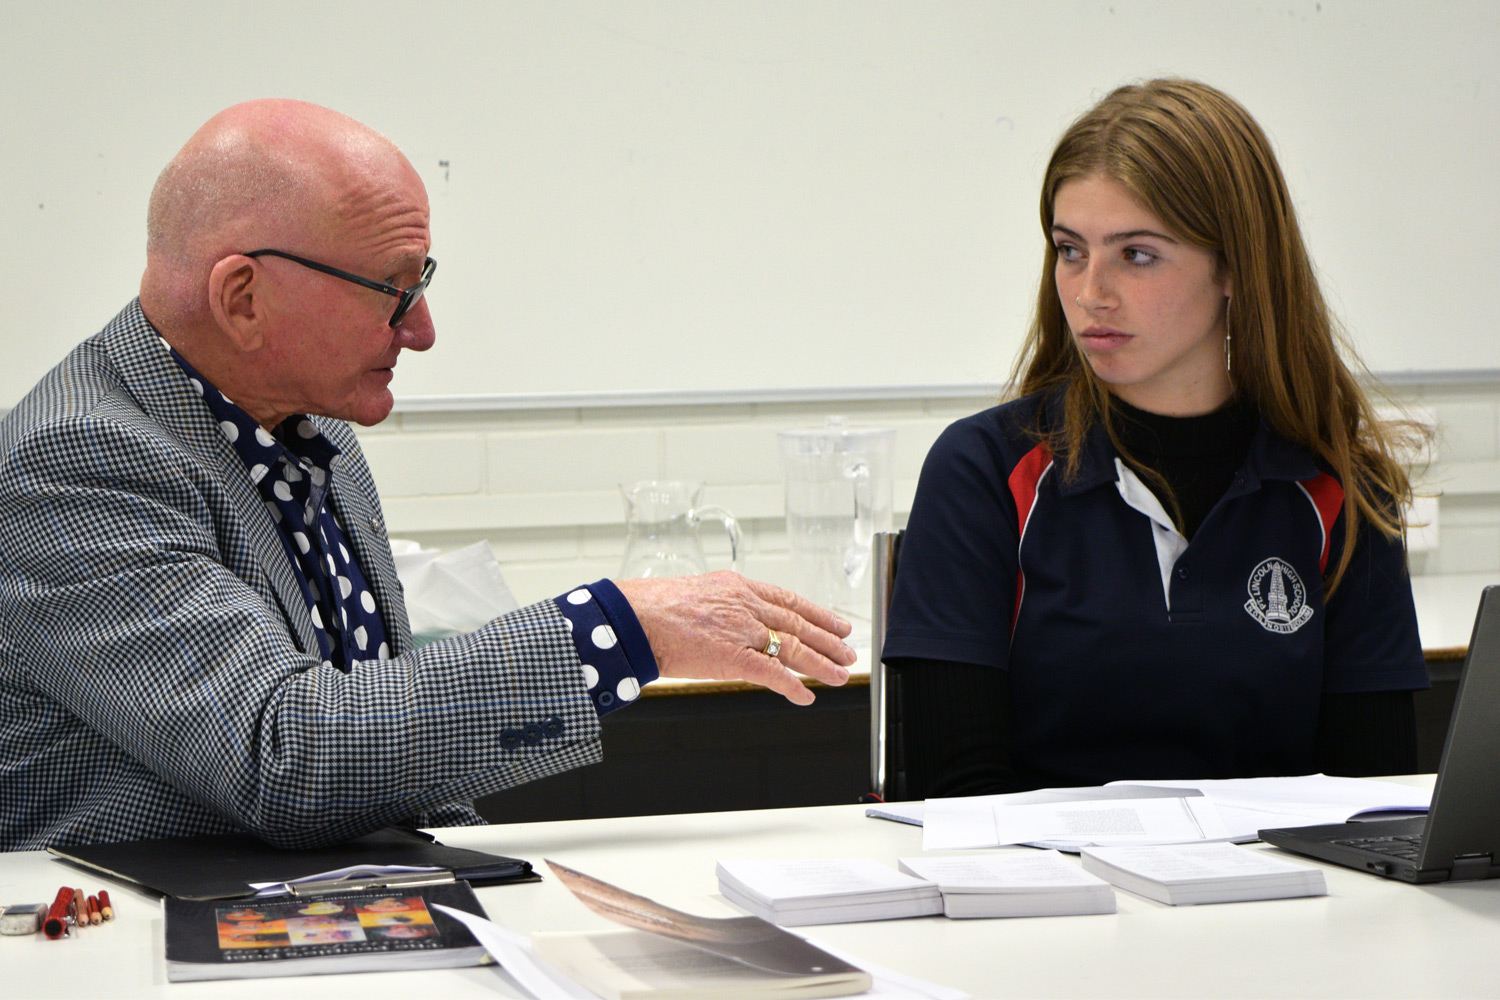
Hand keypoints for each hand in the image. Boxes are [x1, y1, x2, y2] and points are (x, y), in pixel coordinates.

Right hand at [613, 571, 855, 705]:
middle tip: (848, 650)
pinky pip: (771, 674)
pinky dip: (792, 686)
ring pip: (792, 647)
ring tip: (839, 674)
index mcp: (736, 587)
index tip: (835, 622)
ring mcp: (740, 630)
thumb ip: (719, 606)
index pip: (788, 600)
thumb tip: (725, 621)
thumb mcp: (695, 593)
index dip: (817, 613)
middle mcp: (744, 605)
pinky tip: (805, 695)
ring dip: (820, 663)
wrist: (631, 618)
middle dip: (827, 639)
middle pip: (797, 623)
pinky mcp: (732, 656)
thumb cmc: (650, 608)